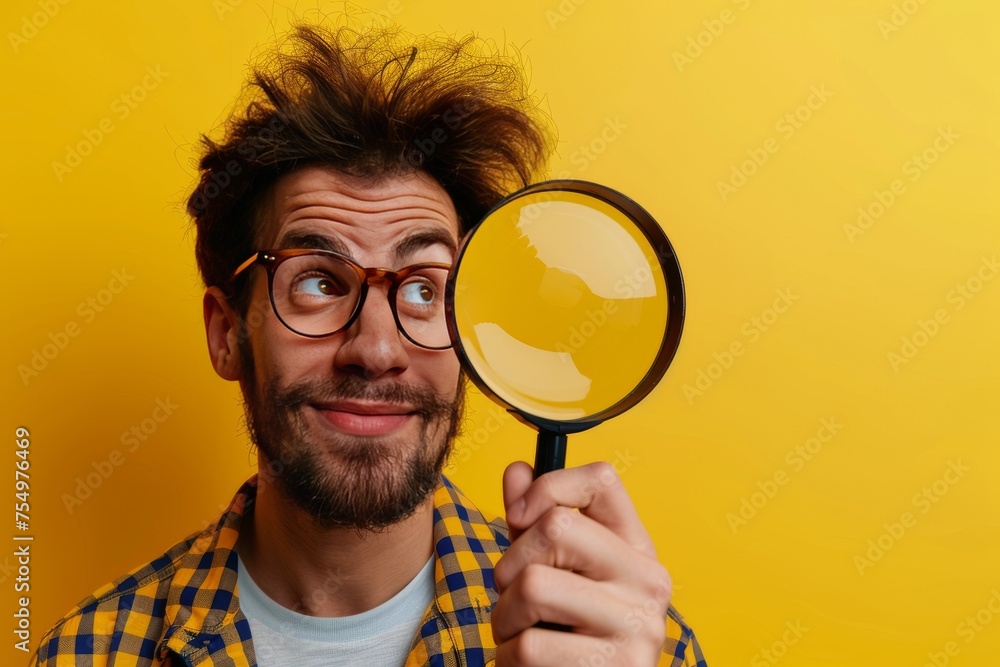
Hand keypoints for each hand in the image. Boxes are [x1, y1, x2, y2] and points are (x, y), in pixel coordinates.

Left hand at [492, 461, 671, 665]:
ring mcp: (637, 626)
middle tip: (514, 597)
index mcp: (636, 548)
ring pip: (533, 586)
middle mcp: (648, 580)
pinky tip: (530, 666)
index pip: (602, 479)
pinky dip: (509, 659)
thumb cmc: (568, 636)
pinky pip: (529, 645)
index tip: (519, 517)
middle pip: (556, 529)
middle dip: (510, 566)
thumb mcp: (554, 572)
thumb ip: (534, 524)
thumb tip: (517, 470)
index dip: (548, 486)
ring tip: (521, 635)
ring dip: (505, 617)